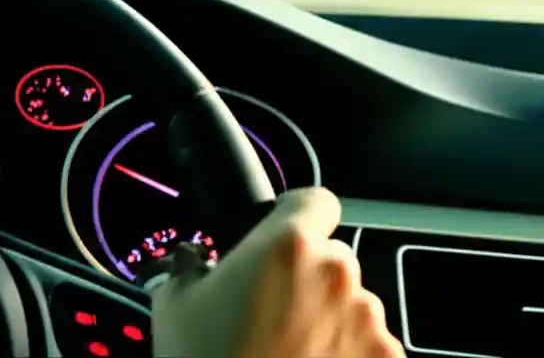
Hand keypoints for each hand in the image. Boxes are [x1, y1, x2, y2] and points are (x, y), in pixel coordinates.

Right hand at [150, 187, 403, 357]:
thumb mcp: (174, 304)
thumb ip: (191, 266)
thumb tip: (194, 261)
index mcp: (286, 245)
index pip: (315, 200)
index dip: (298, 215)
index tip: (282, 235)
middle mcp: (336, 274)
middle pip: (332, 256)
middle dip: (307, 276)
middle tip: (271, 308)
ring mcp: (367, 322)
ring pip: (352, 302)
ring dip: (328, 316)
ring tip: (289, 348)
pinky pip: (369, 345)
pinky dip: (348, 353)